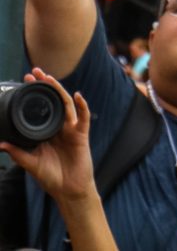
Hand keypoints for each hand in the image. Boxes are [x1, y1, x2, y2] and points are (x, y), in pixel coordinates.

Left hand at [0, 69, 94, 205]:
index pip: (41, 108)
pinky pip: (83, 117)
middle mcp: (60, 127)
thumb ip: (17, 153)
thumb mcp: (30, 164)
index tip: (24, 82)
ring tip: (49, 78)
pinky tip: (78, 95)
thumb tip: (0, 143)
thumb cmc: (51, 177)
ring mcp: (71, 130)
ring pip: (66, 104)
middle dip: (45, 85)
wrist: (68, 190)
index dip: (35, 94)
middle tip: (35, 72)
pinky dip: (82, 106)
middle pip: (54, 101)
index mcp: (47, 132)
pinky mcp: (81, 135)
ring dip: (58, 90)